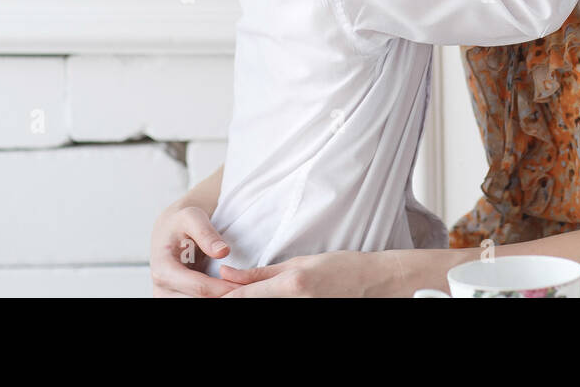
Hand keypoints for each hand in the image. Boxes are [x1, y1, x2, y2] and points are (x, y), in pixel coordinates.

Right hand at [149, 204, 244, 296]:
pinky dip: (215, 297)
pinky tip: (227, 290)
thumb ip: (206, 234)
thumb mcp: (192, 218)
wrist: (168, 230)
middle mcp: (161, 289)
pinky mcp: (173, 300)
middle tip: (246, 286)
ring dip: (221, 297)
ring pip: (200, 304)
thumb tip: (223, 251)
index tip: (245, 284)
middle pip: (201, 301)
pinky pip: (198, 303)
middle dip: (225, 295)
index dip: (225, 287)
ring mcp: (166, 298)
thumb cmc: (181, 222)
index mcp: (163, 270)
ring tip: (238, 287)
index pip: (200, 288)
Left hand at [217, 250, 393, 297]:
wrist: (375, 283)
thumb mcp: (298, 262)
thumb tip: (226, 274)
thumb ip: (260, 272)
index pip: (242, 297)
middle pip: (247, 307)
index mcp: (290, 285)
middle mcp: (293, 303)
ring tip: (235, 296)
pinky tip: (258, 300)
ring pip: (260, 311)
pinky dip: (264, 306)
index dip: (220, 298)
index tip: (203, 294)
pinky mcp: (307, 316)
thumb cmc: (341, 267)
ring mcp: (301, 313)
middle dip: (230, 301)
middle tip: (211, 296)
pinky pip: (277, 314)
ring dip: (245, 303)